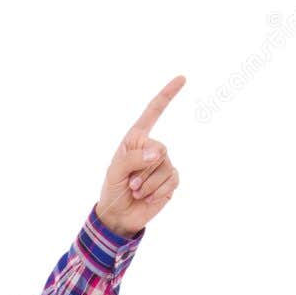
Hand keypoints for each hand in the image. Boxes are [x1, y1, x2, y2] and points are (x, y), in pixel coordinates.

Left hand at [95, 75, 184, 237]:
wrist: (119, 216)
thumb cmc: (113, 189)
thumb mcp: (114, 171)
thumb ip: (133, 158)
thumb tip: (158, 153)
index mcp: (137, 139)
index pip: (153, 112)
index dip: (167, 95)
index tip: (182, 79)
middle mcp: (152, 148)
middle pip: (159, 150)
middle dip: (142, 171)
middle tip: (130, 184)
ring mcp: (163, 164)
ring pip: (165, 167)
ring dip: (148, 184)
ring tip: (136, 191)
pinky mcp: (170, 180)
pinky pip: (171, 180)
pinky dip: (157, 192)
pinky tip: (148, 198)